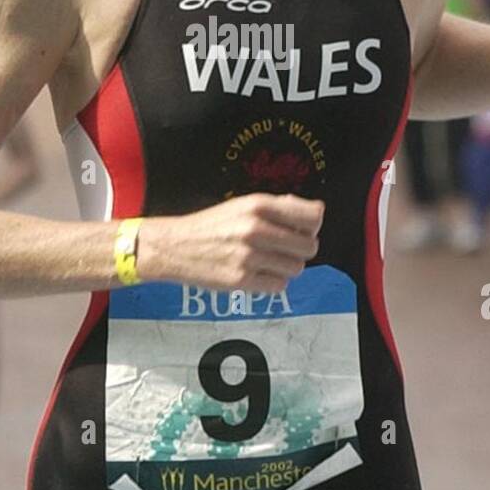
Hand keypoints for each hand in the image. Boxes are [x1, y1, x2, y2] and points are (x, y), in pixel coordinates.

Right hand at [136, 193, 323, 292]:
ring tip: (268, 261)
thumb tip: (315, 212)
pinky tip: (258, 273)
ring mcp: (248, 256)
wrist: (174, 246)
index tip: (302, 229)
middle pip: (309, 246)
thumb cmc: (211, 225)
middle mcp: (255, 228)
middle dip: (300, 249)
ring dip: (287, 267)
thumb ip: (277, 207)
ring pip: (296, 268)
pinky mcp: (241, 280)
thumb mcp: (242, 204)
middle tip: (285, 249)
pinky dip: (273, 282)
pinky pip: (279, 285)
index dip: (312, 225)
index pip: (312, 216)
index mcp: (258, 205)